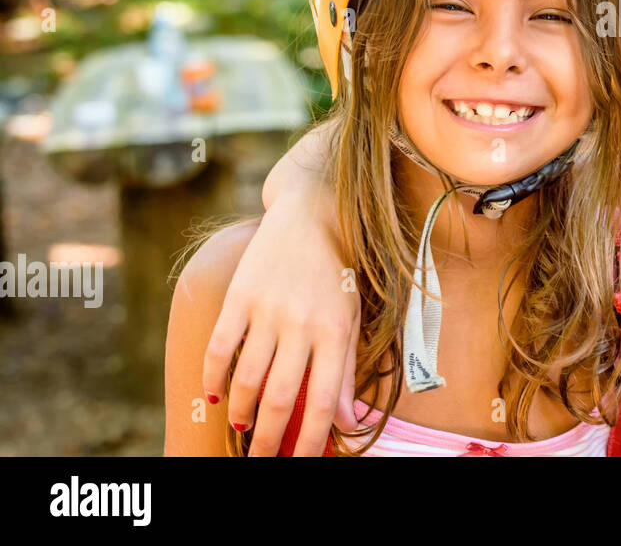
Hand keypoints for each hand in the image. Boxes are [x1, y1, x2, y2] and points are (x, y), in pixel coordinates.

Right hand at [201, 188, 358, 455]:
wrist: (315, 213)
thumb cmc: (339, 272)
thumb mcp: (352, 317)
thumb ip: (345, 369)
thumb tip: (348, 421)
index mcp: (335, 332)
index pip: (322, 402)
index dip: (310, 440)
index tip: (301, 463)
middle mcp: (301, 324)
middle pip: (279, 398)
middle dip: (268, 440)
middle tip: (262, 460)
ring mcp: (267, 310)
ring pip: (246, 379)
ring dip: (242, 412)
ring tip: (243, 427)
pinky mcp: (240, 296)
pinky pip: (220, 347)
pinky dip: (214, 377)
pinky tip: (216, 394)